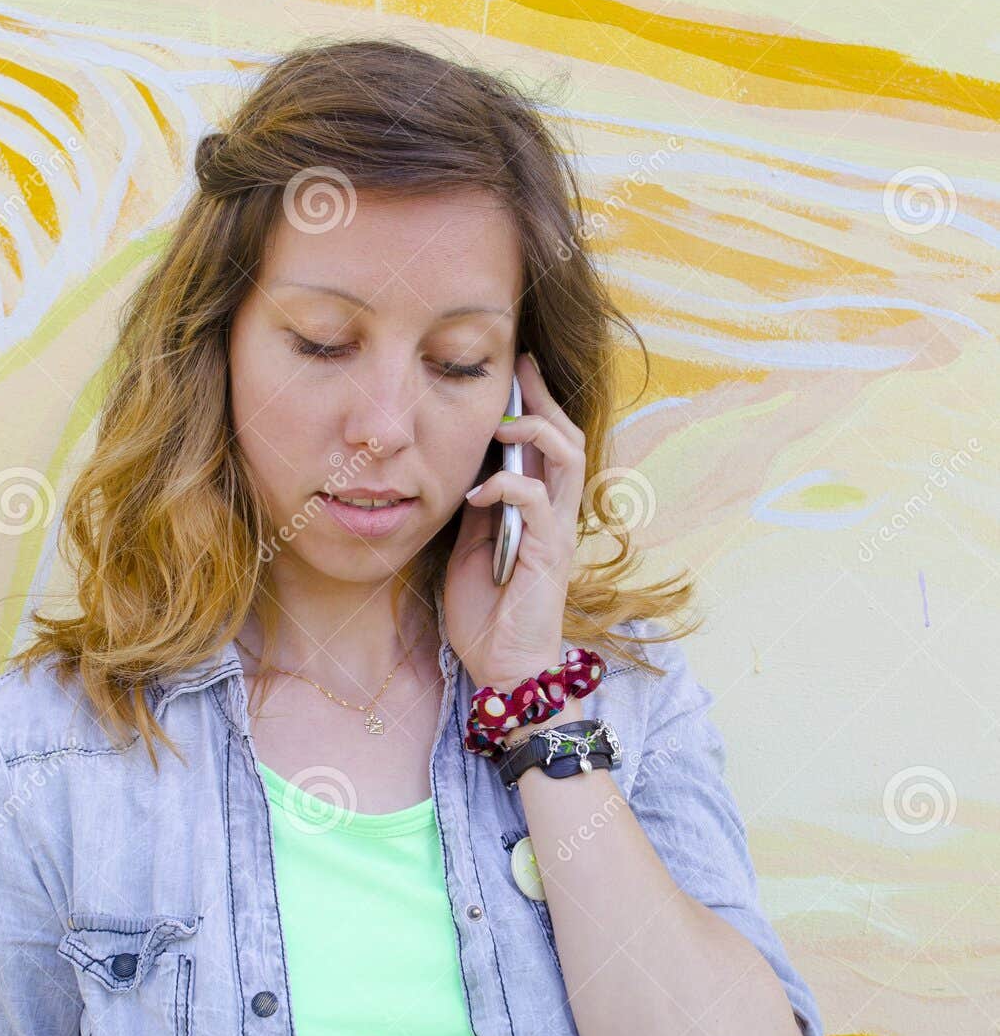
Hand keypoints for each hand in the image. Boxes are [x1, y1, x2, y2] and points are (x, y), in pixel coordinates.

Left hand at [444, 351, 586, 691]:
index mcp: (539, 511)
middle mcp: (557, 513)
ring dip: (535, 430)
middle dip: (543, 399)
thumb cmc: (488, 615)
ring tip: (505, 423)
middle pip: (567, 437)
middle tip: (521, 368)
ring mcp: (557, 530)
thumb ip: (479, 511)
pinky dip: (506, 483)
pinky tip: (477, 492)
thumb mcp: (472, 549)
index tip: (515, 371)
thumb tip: (469, 472)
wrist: (503, 667)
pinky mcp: (549, 551)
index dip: (535, 405)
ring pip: (566, 456)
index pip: (547, 446)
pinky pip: (535, 498)